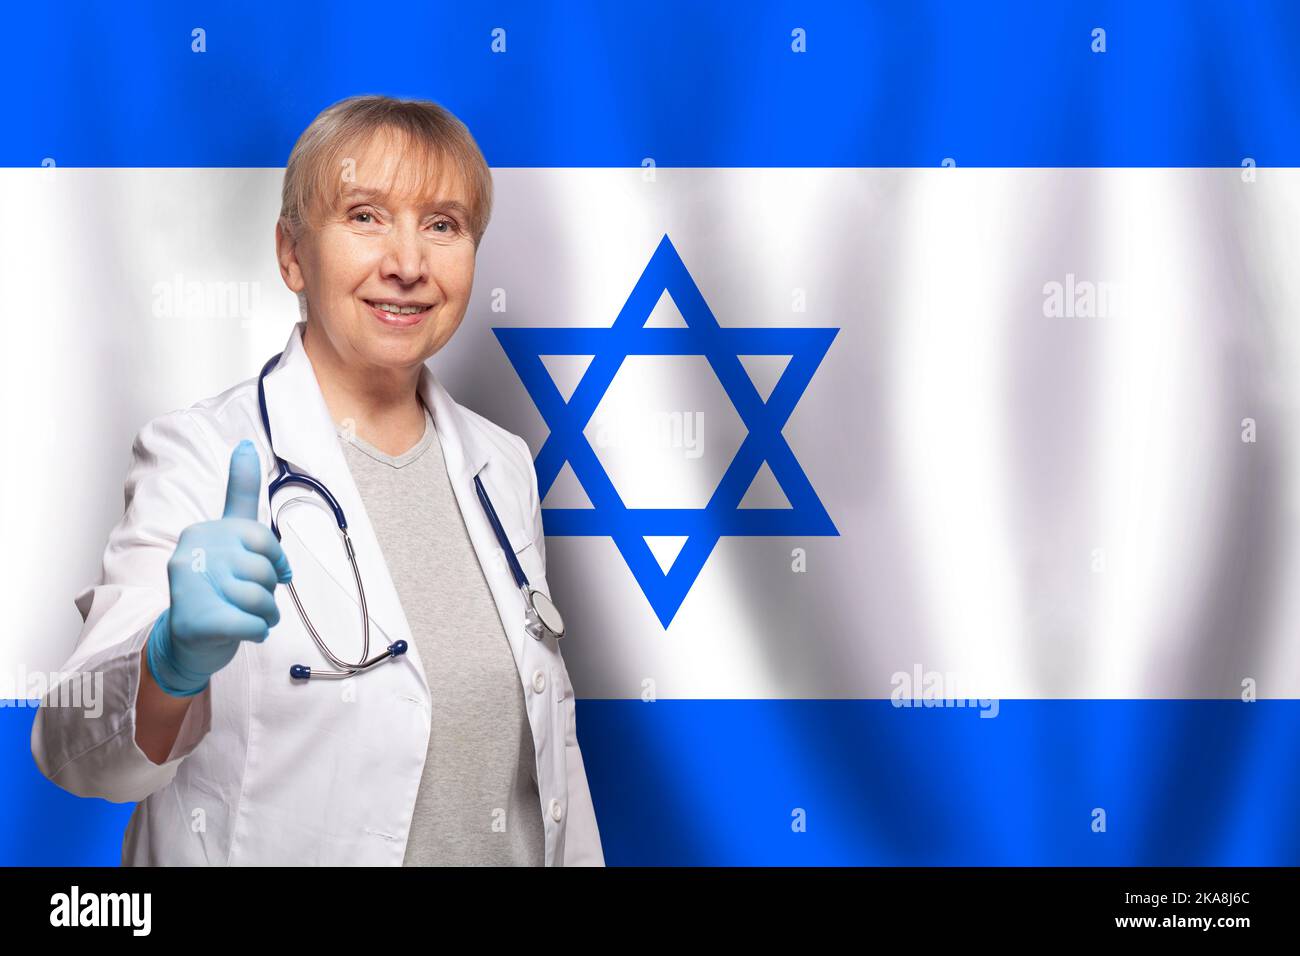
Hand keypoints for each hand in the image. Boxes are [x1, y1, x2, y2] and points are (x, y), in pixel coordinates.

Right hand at [146, 440, 292, 696]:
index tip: (271, 570)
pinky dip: (258, 632)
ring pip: (261, 599)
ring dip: (265, 615)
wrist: (187, 642)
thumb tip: (247, 444)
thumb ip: (240, 494)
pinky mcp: (197, 620)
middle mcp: (191, 554)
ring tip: (243, 615)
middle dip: (268, 590)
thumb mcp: (228, 538)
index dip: (275, 560)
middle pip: (264, 570)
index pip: (261, 538)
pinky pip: (254, 625)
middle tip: (249, 599)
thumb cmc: (217, 587)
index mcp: (201, 531)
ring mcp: (190, 588)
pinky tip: (242, 631)